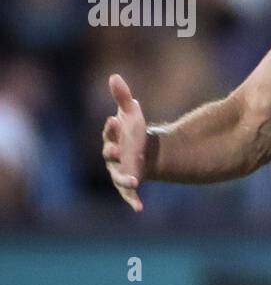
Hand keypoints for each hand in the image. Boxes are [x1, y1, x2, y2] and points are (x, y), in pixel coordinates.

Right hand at [102, 73, 148, 211]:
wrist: (147, 151)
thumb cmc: (134, 131)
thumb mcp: (131, 112)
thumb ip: (122, 97)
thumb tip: (114, 75)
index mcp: (111, 139)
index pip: (108, 132)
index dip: (110, 128)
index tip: (115, 120)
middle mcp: (112, 157)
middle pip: (109, 154)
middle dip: (112, 151)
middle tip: (117, 149)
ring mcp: (120, 171)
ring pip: (118, 177)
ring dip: (124, 179)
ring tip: (133, 180)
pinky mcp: (130, 184)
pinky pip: (129, 194)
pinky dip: (133, 200)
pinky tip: (140, 208)